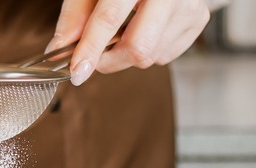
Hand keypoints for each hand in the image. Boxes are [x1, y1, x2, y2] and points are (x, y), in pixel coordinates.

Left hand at [47, 0, 209, 85]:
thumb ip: (74, 16)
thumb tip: (57, 51)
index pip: (110, 18)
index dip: (91, 48)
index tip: (77, 72)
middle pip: (137, 48)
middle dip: (109, 60)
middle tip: (95, 55)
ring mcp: (188, 7)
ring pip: (150, 57)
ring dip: (126, 55)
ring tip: (123, 31)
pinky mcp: (198, 20)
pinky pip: (164, 56)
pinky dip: (147, 51)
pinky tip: (144, 29)